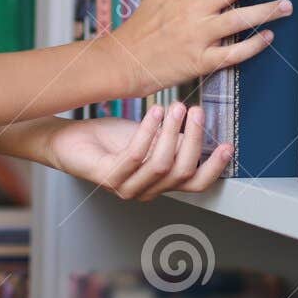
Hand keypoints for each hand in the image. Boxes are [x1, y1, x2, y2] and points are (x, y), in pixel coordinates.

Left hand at [47, 102, 231, 200]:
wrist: (70, 140)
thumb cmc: (110, 139)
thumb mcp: (150, 137)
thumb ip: (174, 140)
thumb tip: (201, 129)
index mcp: (160, 183)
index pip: (195, 184)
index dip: (213, 168)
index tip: (227, 145)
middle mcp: (146, 191)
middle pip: (181, 172)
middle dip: (193, 139)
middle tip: (196, 110)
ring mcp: (126, 188)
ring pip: (160, 165)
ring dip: (172, 132)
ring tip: (175, 107)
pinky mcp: (107, 178)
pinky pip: (134, 156)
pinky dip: (147, 132)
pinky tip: (153, 113)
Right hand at [96, 0, 294, 99]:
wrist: (121, 63)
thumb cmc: (141, 28)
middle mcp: (190, 12)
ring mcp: (195, 37)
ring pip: (239, 19)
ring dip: (267, 11)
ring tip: (287, 5)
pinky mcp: (198, 62)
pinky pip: (233, 53)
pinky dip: (254, 45)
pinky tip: (269, 37)